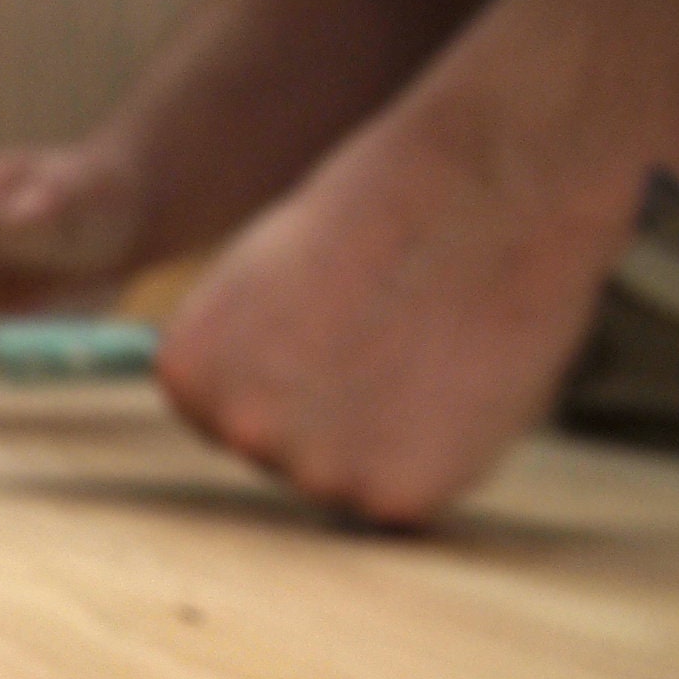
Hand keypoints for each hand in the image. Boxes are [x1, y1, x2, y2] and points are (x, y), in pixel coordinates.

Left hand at [154, 100, 622, 524]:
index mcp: (187, 377)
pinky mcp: (395, 498)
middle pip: (293, 456)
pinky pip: (419, 495)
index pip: (237, 416)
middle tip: (401, 328)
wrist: (490, 181)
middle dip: (347, 410)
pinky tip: (466, 378)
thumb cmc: (388, 206)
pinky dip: (450, 451)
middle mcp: (237, 433)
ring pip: (358, 478)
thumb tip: (248, 428)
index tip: (343, 315)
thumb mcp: (267, 276)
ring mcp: (314, 472)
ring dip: (398, 434)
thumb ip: (247, 359)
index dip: (305, 370)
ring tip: (435, 345)